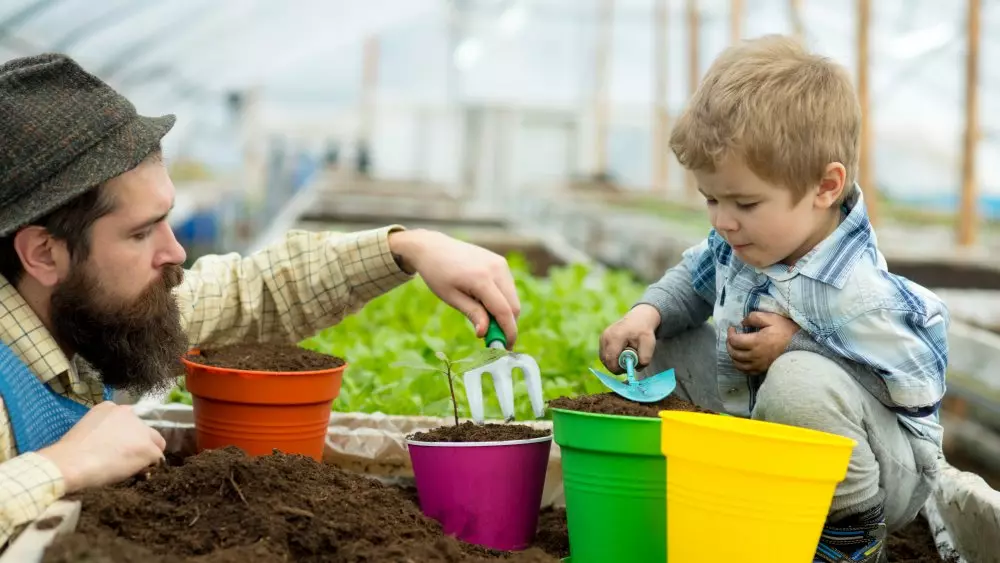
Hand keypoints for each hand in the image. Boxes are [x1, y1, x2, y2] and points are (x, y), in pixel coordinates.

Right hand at [38, 401, 165, 492]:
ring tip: (127, 468)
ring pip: (154, 445)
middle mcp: (129, 414)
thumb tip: (116, 445)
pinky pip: (156, 460)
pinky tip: (132, 473)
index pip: (129, 423)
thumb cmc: (71, 452)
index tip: (117, 449)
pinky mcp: (147, 448)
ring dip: (144, 456)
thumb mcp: (88, 429)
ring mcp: (141, 430)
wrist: (70, 463)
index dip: (127, 438)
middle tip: (125, 461)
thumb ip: (106, 431)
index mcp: (111, 408)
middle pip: (145, 432)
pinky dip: (147, 467)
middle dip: (139, 445)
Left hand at [389, 229, 520, 347]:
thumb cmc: (437, 274)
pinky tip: (483, 301)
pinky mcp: (500, 261)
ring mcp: (500, 263)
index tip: (506, 347)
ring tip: (483, 315)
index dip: (508, 332)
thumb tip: (485, 333)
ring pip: (513, 297)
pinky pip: (508, 287)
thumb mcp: (451, 297)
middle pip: (513, 305)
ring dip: (505, 312)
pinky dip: (502, 299)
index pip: (504, 311)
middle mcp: (496, 268)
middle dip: (508, 324)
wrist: (432, 247)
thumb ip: (472, 314)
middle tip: (493, 338)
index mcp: (481, 278)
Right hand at [599, 304, 660, 373]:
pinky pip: (604, 354)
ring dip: (613, 363)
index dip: (617, 369)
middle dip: (615, 367)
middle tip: (627, 367)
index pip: (610, 358)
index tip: (627, 370)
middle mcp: (606, 336)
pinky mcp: (602, 339)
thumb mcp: (649, 344)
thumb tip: (636, 369)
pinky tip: (621, 354)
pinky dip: (611, 358)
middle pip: (605, 360)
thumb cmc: (643, 331)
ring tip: (625, 358)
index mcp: (616, 336)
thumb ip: (645, 358)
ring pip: (603, 358)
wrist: (638, 319)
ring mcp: (602, 337)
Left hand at [726, 311, 799, 373]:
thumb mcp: (772, 318)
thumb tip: (742, 322)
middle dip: (729, 344)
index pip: (734, 340)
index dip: (730, 333)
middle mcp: (755, 356)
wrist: (803, 346)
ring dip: (733, 356)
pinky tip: (742, 359)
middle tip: (731, 337)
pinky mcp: (763, 370)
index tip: (732, 328)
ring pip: (738, 364)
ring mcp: (759, 365)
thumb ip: (754, 318)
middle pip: (734, 353)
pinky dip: (740, 365)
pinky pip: (747, 371)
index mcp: (756, 342)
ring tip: (735, 348)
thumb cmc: (787, 331)